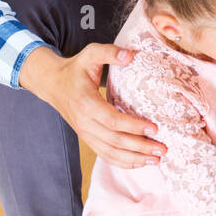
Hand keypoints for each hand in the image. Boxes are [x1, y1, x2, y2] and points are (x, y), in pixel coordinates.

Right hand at [21, 43, 166, 167]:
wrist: (53, 84)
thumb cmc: (76, 69)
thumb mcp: (90, 54)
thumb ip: (109, 52)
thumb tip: (130, 55)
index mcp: (86, 103)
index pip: (112, 120)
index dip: (133, 126)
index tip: (154, 128)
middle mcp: (85, 122)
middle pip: (115, 140)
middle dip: (140, 147)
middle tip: (162, 149)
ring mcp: (85, 133)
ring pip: (111, 152)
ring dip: (134, 158)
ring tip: (156, 160)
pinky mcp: (87, 138)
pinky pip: (105, 155)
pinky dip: (122, 162)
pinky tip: (139, 163)